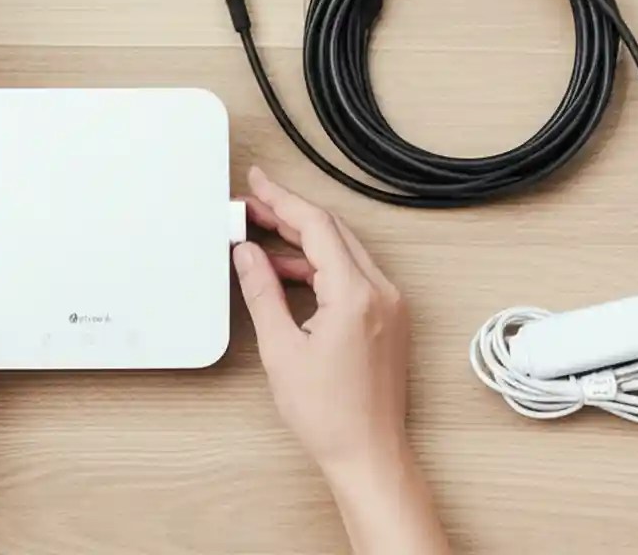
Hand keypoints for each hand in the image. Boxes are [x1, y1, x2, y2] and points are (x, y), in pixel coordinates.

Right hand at [234, 167, 447, 553]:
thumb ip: (262, 292)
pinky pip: (354, 275)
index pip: (317, 226)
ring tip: (260, 238)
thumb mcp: (281, 349)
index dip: (282, 199)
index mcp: (356, 294)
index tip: (257, 183)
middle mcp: (381, 292)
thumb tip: (247, 253)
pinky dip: (321, 266)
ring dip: (304, 241)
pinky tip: (289, 271)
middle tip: (251, 206)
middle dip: (290, 214)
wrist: (370, 454)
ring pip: (344, 252)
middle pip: (333, 232)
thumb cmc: (330, 415)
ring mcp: (390, 305)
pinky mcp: (389, 319)